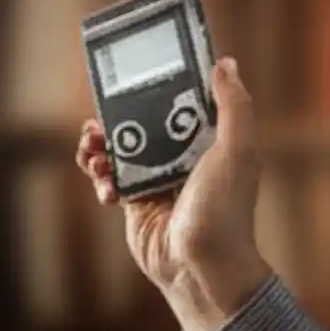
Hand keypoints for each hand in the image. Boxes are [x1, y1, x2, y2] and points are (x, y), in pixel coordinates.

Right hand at [75, 57, 270, 330]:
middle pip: (145, 123)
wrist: (201, 267)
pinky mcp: (138, 202)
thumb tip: (225, 62)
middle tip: (98, 117)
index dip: (160, 88)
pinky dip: (99, 178)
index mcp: (211, 140)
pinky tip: (103, 184)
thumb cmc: (225, 209)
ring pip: (122, 149)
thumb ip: (234, 106)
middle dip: (119, 116)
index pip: (183, 102)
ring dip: (101, 146)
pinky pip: (111, 180)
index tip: (137, 75)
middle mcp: (184, 156)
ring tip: (92, 148)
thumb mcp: (237, 150)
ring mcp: (159, 179)